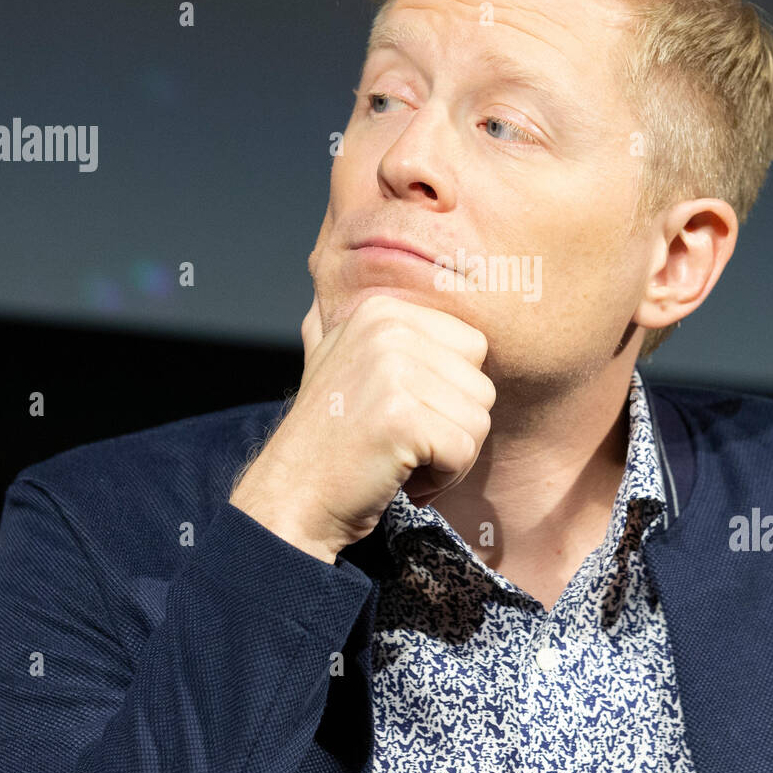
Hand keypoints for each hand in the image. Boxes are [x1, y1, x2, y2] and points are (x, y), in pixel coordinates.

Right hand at [230, 293, 494, 560]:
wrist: (292, 498)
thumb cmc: (329, 438)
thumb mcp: (340, 359)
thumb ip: (373, 327)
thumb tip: (376, 274)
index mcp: (382, 310)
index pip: (473, 347)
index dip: (449, 393)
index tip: (404, 414)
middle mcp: (387, 329)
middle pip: (481, 384)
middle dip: (453, 427)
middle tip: (403, 443)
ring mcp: (393, 371)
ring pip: (478, 420)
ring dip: (449, 456)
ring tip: (400, 458)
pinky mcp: (402, 417)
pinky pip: (465, 451)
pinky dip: (442, 478)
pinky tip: (400, 477)